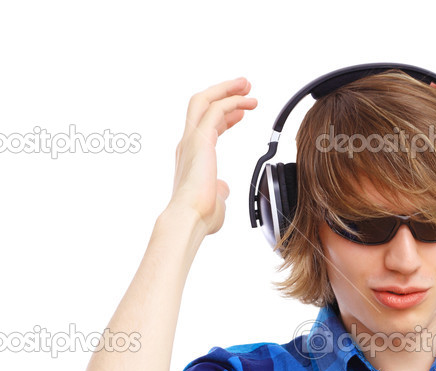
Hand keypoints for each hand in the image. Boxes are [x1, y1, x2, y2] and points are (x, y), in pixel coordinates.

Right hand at [168, 77, 257, 235]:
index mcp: (191, 156)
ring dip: (228, 90)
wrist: (189, 218)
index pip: (206, 126)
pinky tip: (248, 103)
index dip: (225, 116)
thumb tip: (224, 189)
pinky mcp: (200, 140)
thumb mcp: (215, 200)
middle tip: (244, 86)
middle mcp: (188, 143)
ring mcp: (191, 140)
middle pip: (201, 105)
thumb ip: (220, 190)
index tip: (242, 112)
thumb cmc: (201, 216)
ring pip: (205, 101)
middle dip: (223, 92)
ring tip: (247, 86)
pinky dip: (232, 102)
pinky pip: (216, 111)